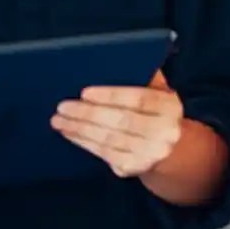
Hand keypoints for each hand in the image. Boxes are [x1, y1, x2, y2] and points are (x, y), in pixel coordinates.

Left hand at [52, 71, 184, 178]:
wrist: (171, 149)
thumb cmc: (155, 111)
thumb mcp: (157, 90)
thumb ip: (141, 76)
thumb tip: (112, 60)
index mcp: (170, 107)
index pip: (140, 100)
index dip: (110, 96)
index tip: (84, 93)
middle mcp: (164, 133)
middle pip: (122, 122)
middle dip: (88, 114)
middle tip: (63, 107)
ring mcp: (150, 154)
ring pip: (109, 140)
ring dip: (80, 129)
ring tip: (59, 120)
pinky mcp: (134, 168)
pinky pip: (104, 154)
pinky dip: (84, 142)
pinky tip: (70, 133)